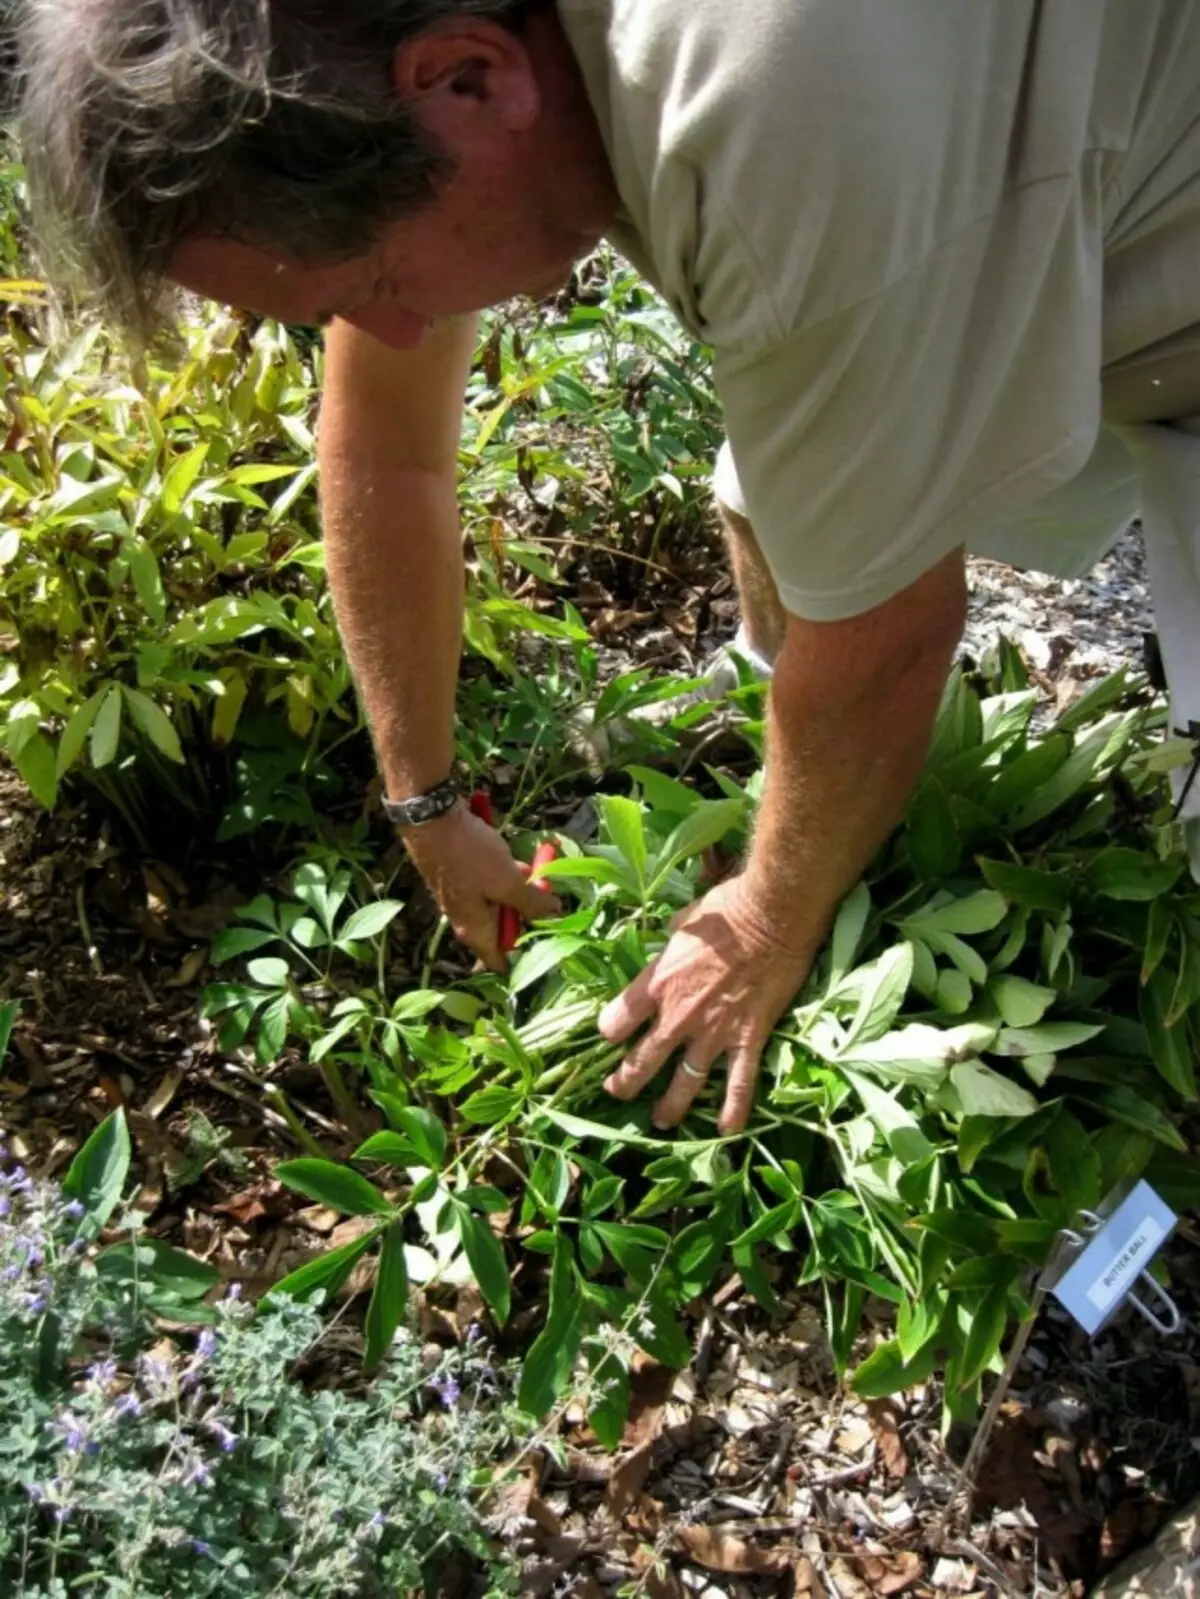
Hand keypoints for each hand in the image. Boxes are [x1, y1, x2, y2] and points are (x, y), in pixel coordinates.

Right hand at [402, 802, 560, 970]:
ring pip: (498, 902)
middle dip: (528, 914)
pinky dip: (505, 875)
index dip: (524, 958)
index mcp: (474, 929)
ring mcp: (462, 896)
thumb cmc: (469, 855)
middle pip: (502, 929)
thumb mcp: (507, 880)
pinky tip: (518, 859)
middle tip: (551, 896)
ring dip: (519, 889)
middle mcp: (466, 918)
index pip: (497, 961)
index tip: (548, 942)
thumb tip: (555, 915)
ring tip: (541, 872)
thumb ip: (530, 901)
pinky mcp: (461, 875)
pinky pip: (490, 884)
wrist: (430, 816)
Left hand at [599, 877, 813, 1133]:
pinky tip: (726, 1130)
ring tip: (661, 1121)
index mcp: (657, 982)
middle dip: (626, 1082)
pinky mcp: (749, 1038)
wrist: (774, 916)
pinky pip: (740, 1083)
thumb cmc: (727, 910)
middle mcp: (679, 1014)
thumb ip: (672, 940)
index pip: (616, 1020)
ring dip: (671, 1107)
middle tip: (617, 1091)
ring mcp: (714, 1032)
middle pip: (642, 1060)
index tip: (611, 1033)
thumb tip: (671, 936)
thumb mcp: (685, 921)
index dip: (609, 1030)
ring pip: (685, 1083)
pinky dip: (734, 1109)